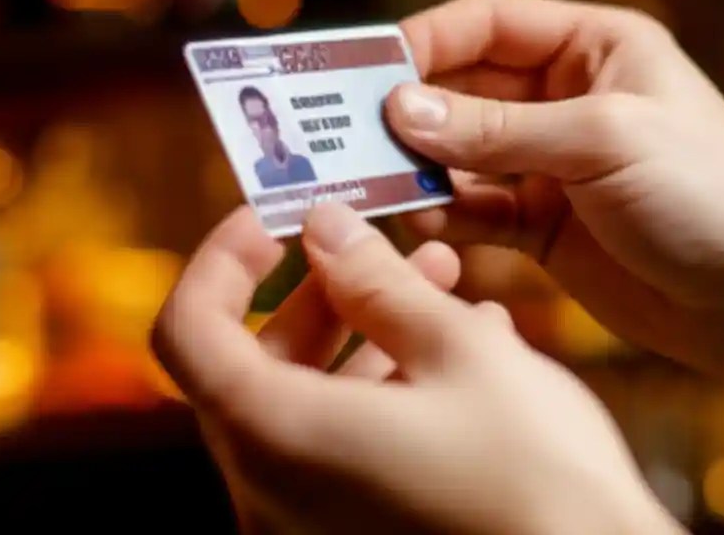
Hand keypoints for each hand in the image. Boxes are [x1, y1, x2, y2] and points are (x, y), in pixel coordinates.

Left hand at [151, 204, 680, 534]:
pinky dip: (380, 388)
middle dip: (319, 290)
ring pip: (307, 401)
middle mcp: (270, 492)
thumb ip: (375, 280)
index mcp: (275, 439)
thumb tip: (325, 226)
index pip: (187, 328)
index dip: (221, 259)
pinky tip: (459, 344)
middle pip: (251, 363)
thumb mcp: (459, 352)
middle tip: (372, 239)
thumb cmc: (536, 477)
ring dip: (363, 332)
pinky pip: (341, 445)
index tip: (273, 219)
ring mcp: (308, 523)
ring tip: (439, 277)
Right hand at [389, 0, 723, 380]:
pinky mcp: (546, 228)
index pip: (489, 24)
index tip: (367, 73)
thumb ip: (497, 130)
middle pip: (464, 91)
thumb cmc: (711, 195)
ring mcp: (554, 166)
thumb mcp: (601, 141)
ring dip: (416, 167)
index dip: (426, 42)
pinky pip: (476, 210)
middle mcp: (569, 99)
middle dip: (408, 112)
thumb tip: (400, 109)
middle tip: (343, 132)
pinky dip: (442, 215)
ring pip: (461, 156)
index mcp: (597, 48)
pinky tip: (413, 221)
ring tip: (365, 182)